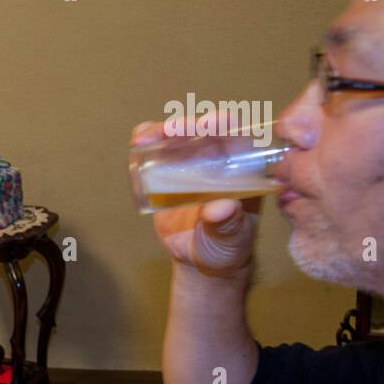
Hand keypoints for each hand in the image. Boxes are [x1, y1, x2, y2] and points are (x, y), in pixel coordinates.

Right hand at [132, 118, 260, 277]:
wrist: (201, 259)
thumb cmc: (227, 247)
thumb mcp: (232, 238)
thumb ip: (228, 224)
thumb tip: (222, 207)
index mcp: (245, 169)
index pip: (239, 136)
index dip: (225, 124)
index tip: (208, 124)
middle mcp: (219, 160)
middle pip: (204, 130)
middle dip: (186, 125)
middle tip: (170, 131)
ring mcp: (192, 164)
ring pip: (179, 136)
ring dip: (162, 130)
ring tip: (145, 138)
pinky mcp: (168, 172)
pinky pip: (157, 151)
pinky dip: (147, 141)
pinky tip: (138, 143)